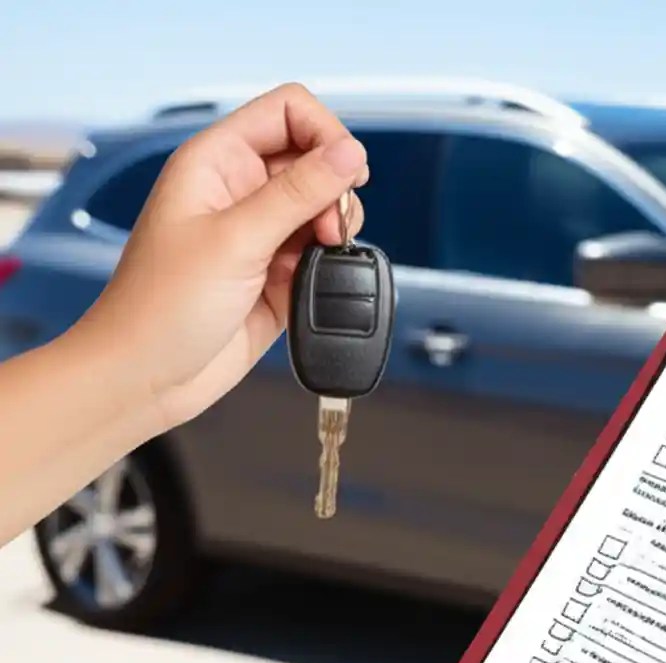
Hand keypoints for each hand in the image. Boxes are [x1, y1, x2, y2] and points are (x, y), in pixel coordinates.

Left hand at [73, 83, 369, 431]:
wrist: (146, 379)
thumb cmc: (159, 309)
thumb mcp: (236, 241)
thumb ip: (299, 193)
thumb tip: (350, 153)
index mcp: (217, 162)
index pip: (288, 111)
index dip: (324, 133)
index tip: (342, 173)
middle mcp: (240, 190)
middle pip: (316, 158)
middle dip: (336, 189)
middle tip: (329, 226)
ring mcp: (260, 232)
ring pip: (326, 205)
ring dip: (337, 227)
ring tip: (320, 255)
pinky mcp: (276, 271)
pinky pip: (322, 250)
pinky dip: (330, 262)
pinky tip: (310, 281)